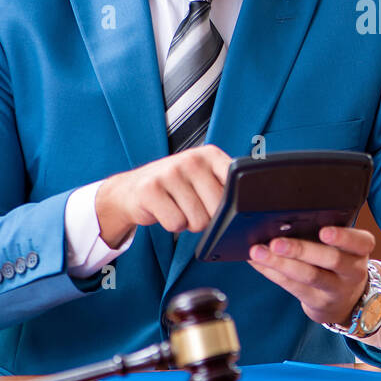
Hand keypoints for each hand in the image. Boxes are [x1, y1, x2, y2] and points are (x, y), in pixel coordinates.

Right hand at [94, 145, 231, 247]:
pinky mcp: (151, 190)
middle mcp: (191, 159)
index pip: (236, 185)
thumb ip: (225, 185)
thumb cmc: (175, 186)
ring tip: (178, 207)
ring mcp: (170, 173)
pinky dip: (172, 225)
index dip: (232, 203)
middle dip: (208, 217)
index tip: (222, 205)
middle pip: (218, 208)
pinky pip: (176, 223)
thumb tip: (247, 206)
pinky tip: (165, 210)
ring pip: (198, 220)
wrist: (133, 189)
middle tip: (194, 207)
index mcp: (210, 155)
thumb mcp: (204, 177)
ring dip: (188, 222)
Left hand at [247, 226, 378, 326]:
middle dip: (301, 250)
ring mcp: (336, 289)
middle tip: (276, 243)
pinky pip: (292, 286)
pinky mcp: (317, 302)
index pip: (359, 242)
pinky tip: (257, 262)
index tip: (324, 232)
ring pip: (309, 276)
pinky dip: (272, 272)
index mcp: (361, 250)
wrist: (346, 300)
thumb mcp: (344, 247)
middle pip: (331, 260)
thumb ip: (325, 233)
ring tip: (258, 252)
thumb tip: (284, 218)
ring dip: (280, 263)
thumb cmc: (340, 260)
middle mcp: (353, 271)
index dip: (343, 237)